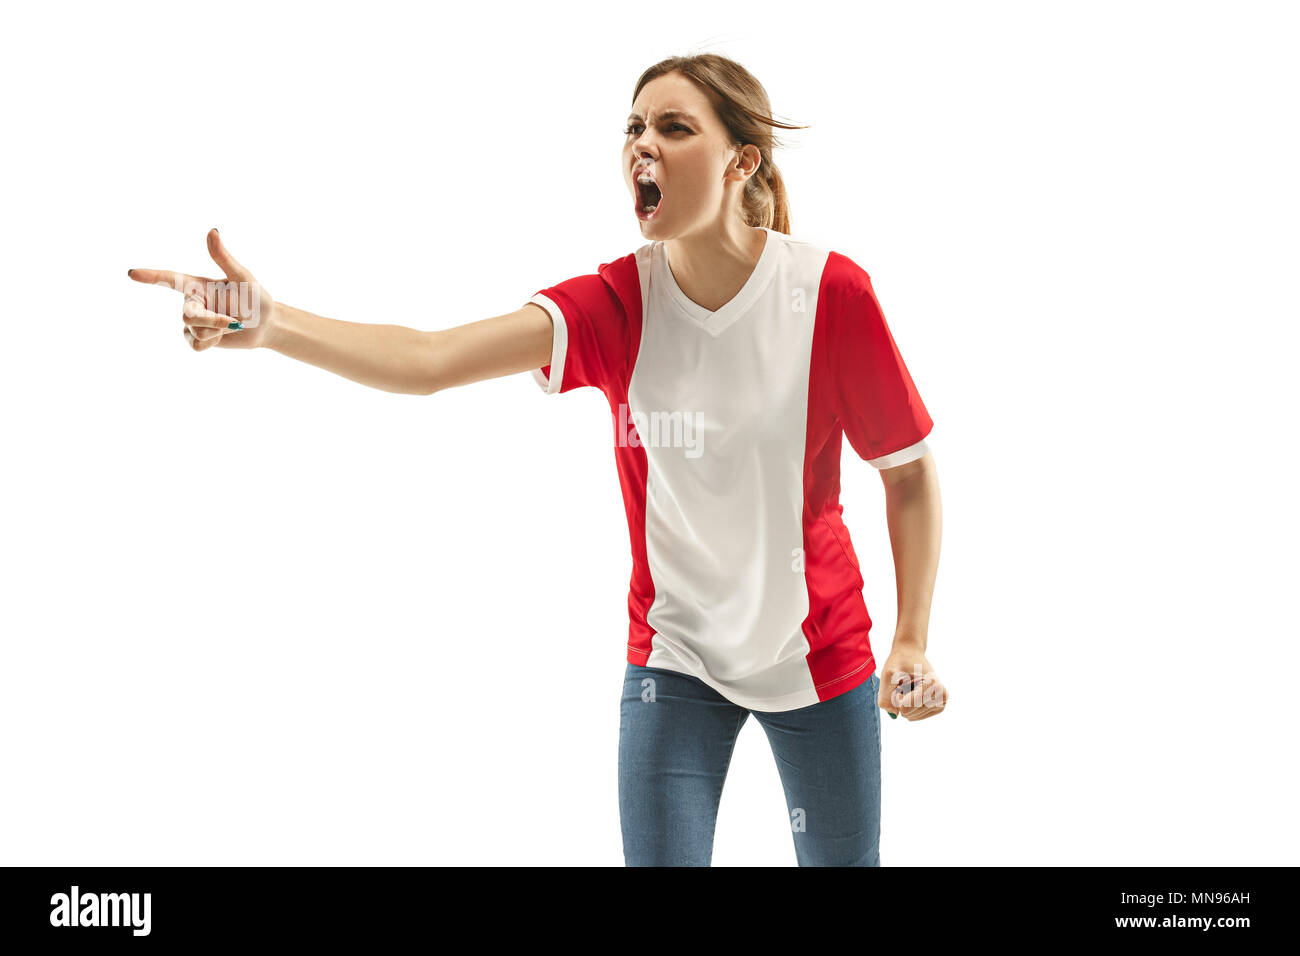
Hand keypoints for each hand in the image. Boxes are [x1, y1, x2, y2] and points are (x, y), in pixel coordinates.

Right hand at [128, 228, 277, 350]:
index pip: (170, 279)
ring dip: (217, 331)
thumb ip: (224, 258)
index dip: (151, 276)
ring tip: (232, 324)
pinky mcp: (198, 338)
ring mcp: (194, 321)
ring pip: (194, 331)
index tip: (131, 273)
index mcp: (198, 285)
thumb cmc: (256, 298)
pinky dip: (213, 343)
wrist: (266, 325)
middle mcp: (193, 302)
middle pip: (187, 315)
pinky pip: (197, 345)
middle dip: (211, 321)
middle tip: (233, 322)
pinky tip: (222, 336)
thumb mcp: (243, 278)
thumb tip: (212, 231)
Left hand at [878, 644, 948, 720]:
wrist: (911, 654)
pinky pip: (913, 717)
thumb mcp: (888, 675)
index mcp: (934, 686)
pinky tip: (913, 692)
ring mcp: (941, 703)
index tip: (901, 680)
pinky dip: (908, 706)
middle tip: (905, 683)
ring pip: (910, 716)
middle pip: (908, 713)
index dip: (896, 695)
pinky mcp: (937, 708)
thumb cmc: (899, 662)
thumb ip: (885, 696)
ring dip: (904, 703)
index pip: (905, 707)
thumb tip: (894, 715)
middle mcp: (942, 696)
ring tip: (910, 686)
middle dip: (900, 699)